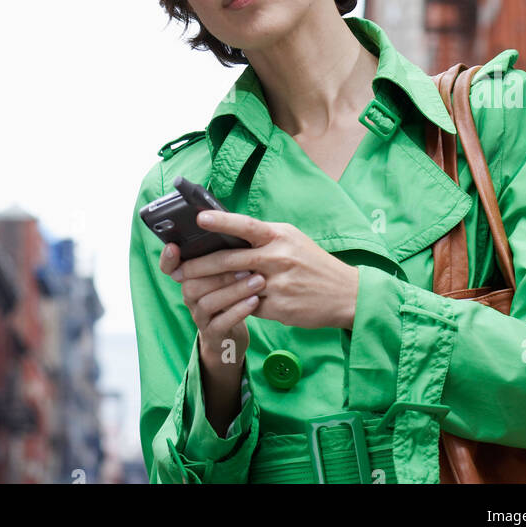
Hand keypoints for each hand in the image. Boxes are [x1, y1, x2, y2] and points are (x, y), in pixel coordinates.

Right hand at [158, 238, 261, 365]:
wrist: (231, 336)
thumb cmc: (230, 293)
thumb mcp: (224, 272)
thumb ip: (223, 253)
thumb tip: (232, 224)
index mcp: (190, 277)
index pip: (170, 267)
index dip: (168, 258)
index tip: (173, 247)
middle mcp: (190, 295)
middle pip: (194, 282)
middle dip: (220, 272)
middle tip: (246, 264)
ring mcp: (199, 315)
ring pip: (209, 302)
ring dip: (234, 290)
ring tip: (258, 281)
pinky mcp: (213, 333)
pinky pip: (221, 323)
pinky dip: (238, 311)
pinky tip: (255, 301)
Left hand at [170, 210, 359, 330]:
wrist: (346, 294)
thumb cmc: (314, 263)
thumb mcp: (292, 240)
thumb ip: (264, 237)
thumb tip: (232, 235)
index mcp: (279, 236)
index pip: (246, 226)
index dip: (222, 221)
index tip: (200, 218)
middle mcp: (278, 257)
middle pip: (230, 259)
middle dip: (200, 265)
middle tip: (179, 269)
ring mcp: (278, 284)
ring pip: (234, 286)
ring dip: (210, 288)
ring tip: (190, 289)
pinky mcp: (279, 308)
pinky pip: (249, 306)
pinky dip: (235, 305)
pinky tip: (223, 306)